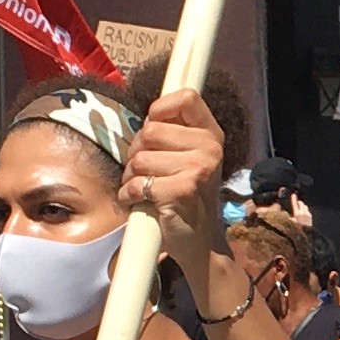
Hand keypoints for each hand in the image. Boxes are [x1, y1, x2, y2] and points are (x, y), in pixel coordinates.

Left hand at [121, 87, 231, 267]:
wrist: (199, 241)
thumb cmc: (186, 196)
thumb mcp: (190, 159)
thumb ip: (174, 134)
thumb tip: (148, 116)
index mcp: (211, 135)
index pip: (186, 98)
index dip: (161, 108)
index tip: (153, 125)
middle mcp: (209, 148)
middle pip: (151, 130)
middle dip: (136, 152)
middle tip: (144, 171)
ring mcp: (198, 169)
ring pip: (139, 159)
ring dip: (130, 177)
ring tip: (143, 189)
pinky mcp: (181, 190)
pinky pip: (137, 183)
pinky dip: (128, 195)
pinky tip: (137, 202)